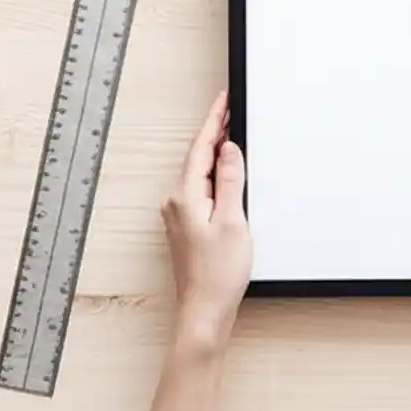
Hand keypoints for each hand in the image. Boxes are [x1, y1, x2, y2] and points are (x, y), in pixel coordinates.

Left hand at [161, 91, 251, 350]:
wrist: (204, 311)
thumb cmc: (218, 274)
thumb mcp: (234, 220)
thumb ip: (231, 181)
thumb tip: (228, 150)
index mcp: (185, 196)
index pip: (200, 147)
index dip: (214, 120)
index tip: (224, 99)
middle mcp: (176, 202)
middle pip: (196, 157)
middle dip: (214, 132)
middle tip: (230, 110)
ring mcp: (179, 215)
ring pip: (197, 173)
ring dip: (214, 154)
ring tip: (230, 134)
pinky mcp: (186, 226)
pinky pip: (199, 189)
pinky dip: (213, 175)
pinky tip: (225, 175)